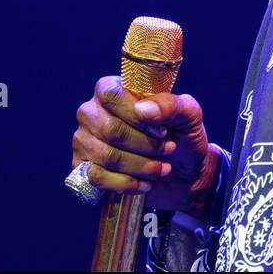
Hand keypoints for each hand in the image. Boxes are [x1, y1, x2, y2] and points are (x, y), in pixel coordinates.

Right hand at [71, 75, 221, 215]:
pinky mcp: (84, 168)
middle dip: (145, 145)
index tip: (162, 130)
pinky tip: (144, 184)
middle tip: (168, 149)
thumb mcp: (188, 115)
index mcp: (112, 89)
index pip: (110, 95)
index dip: (136, 116)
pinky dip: (126, 183)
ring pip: (106, 156)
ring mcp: (84, 140)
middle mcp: (92, 112)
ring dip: (140, 166)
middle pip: (110, 129)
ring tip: (162, 168)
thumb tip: (143, 110)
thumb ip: (171, 105)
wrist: (185, 174)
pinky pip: (96, 177)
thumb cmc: (183, 136)